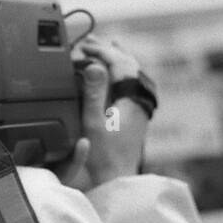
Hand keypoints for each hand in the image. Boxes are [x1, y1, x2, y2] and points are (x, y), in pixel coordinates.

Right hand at [58, 37, 152, 190]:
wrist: (116, 180)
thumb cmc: (103, 156)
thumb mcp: (93, 122)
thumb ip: (93, 92)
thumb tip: (94, 66)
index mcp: (131, 98)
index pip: (119, 62)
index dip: (101, 50)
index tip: (83, 46)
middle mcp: (139, 100)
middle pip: (129, 65)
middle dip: (109, 51)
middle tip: (90, 42)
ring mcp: (139, 108)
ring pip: (133, 74)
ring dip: (117, 60)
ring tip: (106, 48)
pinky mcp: (136, 115)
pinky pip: (131, 85)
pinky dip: (121, 74)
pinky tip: (112, 76)